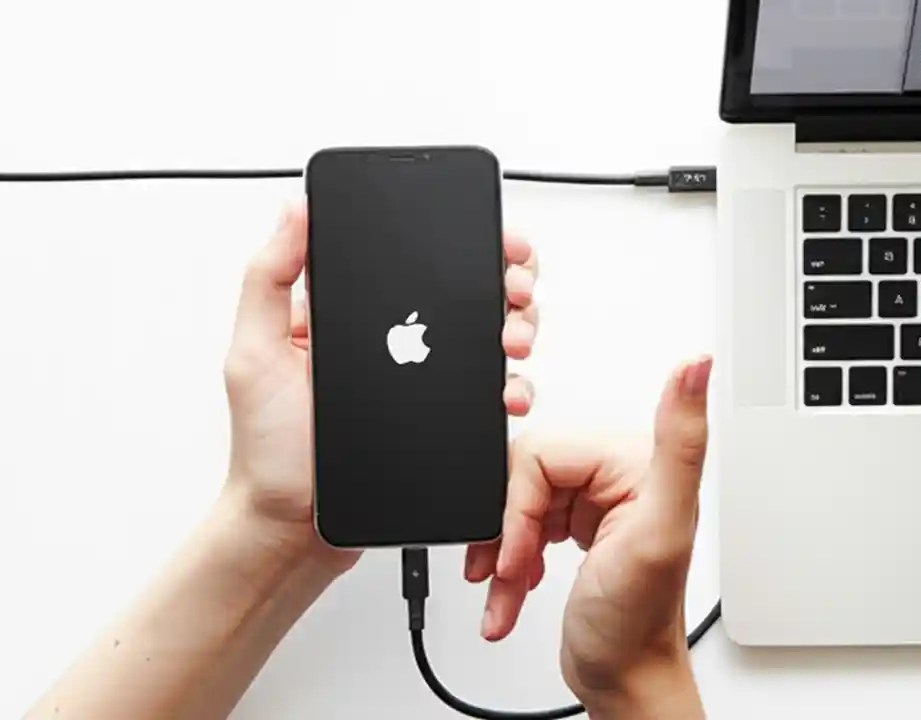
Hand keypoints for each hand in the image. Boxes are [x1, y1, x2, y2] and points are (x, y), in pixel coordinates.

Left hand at [221, 204, 539, 571]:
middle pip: (468, 291)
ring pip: (491, 335)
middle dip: (506, 280)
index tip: (488, 236)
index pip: (413, 258)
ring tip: (511, 339)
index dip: (459, 239)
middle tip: (510, 290)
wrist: (293, 528)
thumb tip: (295, 210)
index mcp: (354, 314)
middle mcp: (395, 342)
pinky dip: (514, 386)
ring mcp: (424, 379)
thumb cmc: (269, 449)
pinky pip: (493, 392)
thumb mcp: (254, 352)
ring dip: (518, 326)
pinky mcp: (444, 417)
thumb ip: (270, 278)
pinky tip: (506, 390)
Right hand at [465, 357, 712, 716]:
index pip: (544, 453)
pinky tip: (507, 595)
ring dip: (500, 553)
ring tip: (503, 589)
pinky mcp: (575, 529)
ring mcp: (594, 504)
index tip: (520, 550)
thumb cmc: (638, 621)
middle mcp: (617, 475)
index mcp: (636, 461)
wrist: (624, 680)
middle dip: (507, 531)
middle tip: (506, 570)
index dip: (520, 505)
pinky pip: (520, 530)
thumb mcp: (660, 529)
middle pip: (525, 477)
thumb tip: (696, 366)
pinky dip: (505, 567)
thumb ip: (680, 443)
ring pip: (516, 504)